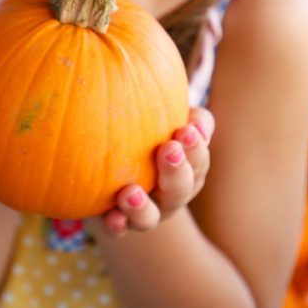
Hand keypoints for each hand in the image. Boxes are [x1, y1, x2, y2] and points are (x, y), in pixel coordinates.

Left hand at [101, 107, 214, 235]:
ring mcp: (148, 211)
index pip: (200, 157)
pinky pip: (120, 231)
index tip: (186, 128)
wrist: (108, 169)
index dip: (197, 146)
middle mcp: (171, 192)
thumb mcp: (157, 113)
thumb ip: (166, 98)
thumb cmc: (140, 128)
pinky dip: (117, 225)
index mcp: (187, 165)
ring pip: (152, 217)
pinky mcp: (120, 223)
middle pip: (183, 189)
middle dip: (178, 171)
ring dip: (143, 206)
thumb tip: (163, 76)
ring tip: (129, 192)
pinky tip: (110, 217)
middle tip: (169, 149)